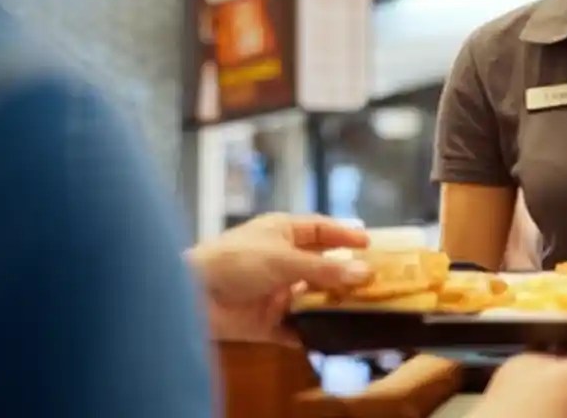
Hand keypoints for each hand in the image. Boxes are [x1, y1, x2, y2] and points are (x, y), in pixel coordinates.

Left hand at [185, 213, 369, 344]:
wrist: (189, 297)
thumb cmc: (234, 262)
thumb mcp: (284, 260)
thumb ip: (325, 270)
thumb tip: (365, 273)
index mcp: (281, 233)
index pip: (319, 230)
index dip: (344, 234)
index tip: (370, 243)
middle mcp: (281, 261)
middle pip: (321, 266)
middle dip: (345, 274)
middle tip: (377, 282)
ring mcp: (275, 292)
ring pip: (312, 299)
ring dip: (334, 305)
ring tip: (364, 310)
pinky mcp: (268, 321)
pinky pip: (297, 329)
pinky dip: (313, 333)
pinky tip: (334, 337)